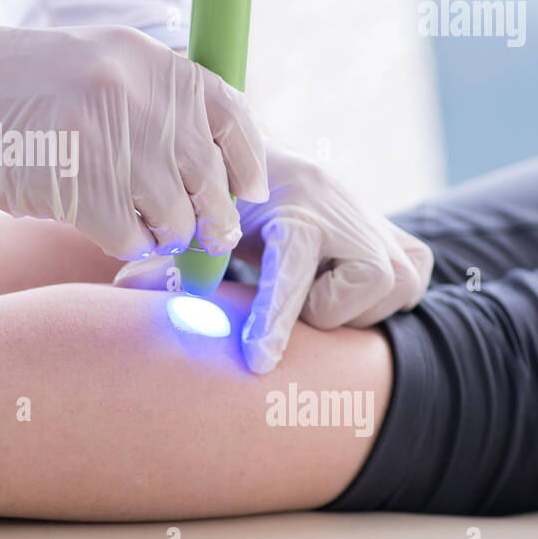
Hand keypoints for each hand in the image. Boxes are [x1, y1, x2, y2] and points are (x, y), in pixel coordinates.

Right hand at [0, 5, 268, 259]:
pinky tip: (106, 231)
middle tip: (201, 234)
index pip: (230, 113)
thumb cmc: (13, 86)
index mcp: (146, 59)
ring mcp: (106, 138)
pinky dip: (125, 244)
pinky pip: (129, 236)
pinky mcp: (74, 183)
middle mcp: (135, 93)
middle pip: (208, 175)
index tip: (247, 191)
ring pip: (174, 214)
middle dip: (212, 215)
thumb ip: (151, 103)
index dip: (247, 161)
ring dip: (164, 233)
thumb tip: (210, 169)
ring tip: (143, 229)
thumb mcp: (96, 67)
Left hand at [116, 145, 432, 372]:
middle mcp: (349, 214)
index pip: (287, 273)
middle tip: (279, 277)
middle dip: (301, 311)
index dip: (272, 321)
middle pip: (330, 310)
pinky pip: (399, 306)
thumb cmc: (236, 207)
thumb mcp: (203, 227)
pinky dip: (365, 305)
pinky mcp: (414, 255)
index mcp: (295, 203)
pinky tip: (341, 277)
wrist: (287, 174)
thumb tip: (124, 291)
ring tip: (310, 274)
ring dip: (331, 308)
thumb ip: (170, 259)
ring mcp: (388, 234)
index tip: (257, 364)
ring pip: (367, 313)